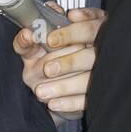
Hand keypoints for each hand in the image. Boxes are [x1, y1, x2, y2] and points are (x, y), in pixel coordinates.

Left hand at [12, 2, 106, 117]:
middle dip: (69, 63)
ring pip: (89, 80)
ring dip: (64, 86)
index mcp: (90, 31)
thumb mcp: (35, 49)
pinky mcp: (98, 94)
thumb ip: (27, 41)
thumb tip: (27, 34)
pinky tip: (53, 103)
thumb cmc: (45, 60)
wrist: (56, 84)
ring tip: (41, 91)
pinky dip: (69, 102)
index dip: (72, 33)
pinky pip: (87, 100)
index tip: (51, 40)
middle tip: (47, 70)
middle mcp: (101, 51)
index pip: (89, 28)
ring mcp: (103, 74)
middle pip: (91, 56)